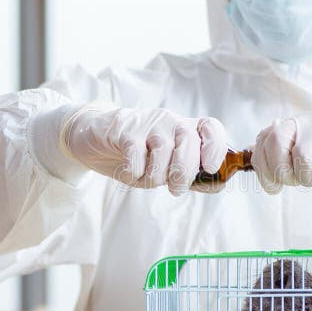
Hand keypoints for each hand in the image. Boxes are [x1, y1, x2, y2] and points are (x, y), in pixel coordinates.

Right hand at [61, 105, 226, 194]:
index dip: (215, 147)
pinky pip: (136, 156)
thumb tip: (217, 185)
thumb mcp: (167, 167)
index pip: (210, 127)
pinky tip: (130, 171)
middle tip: (175, 189)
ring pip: (163, 150)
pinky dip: (135, 172)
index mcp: (185, 128)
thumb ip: (191, 175)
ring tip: (147, 179)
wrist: (94, 139)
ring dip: (156, 176)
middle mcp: (170, 121)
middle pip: (188, 140)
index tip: (209, 168)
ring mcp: (147, 123)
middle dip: (184, 172)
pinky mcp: (124, 129)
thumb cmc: (139, 156)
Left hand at [252, 108, 311, 194]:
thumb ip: (288, 154)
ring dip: (308, 179)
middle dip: (280, 170)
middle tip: (297, 183)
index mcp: (303, 123)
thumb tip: (254, 154)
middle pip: (277, 139)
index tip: (273, 186)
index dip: (262, 165)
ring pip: (301, 155)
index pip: (266, 136)